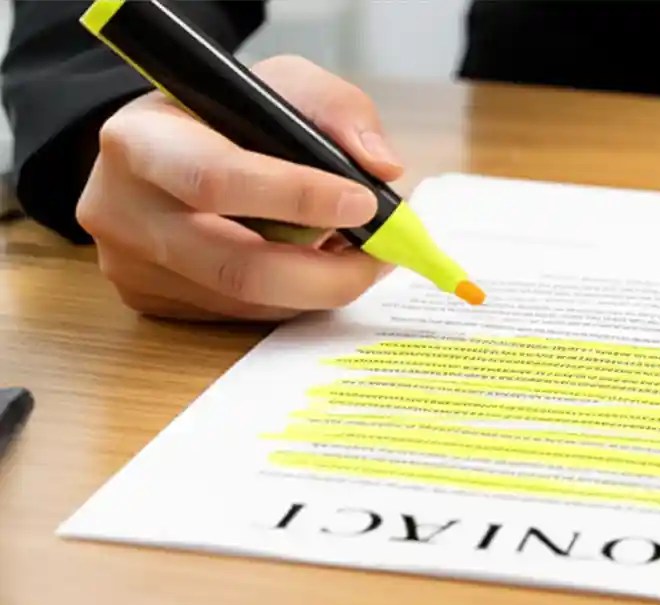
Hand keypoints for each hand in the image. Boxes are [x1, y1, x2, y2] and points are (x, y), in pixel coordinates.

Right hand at [76, 55, 403, 320]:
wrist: (161, 148)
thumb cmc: (224, 114)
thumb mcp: (278, 83)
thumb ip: (337, 111)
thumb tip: (381, 168)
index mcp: (140, 141)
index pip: (218, 180)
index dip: (298, 197)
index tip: (365, 202)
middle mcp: (123, 210)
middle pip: (236, 267)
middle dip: (327, 272)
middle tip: (383, 254)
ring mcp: (133, 267)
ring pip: (249, 300)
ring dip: (320, 285)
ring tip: (359, 254)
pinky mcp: (153, 303)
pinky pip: (241, 315)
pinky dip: (293, 297)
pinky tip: (315, 265)